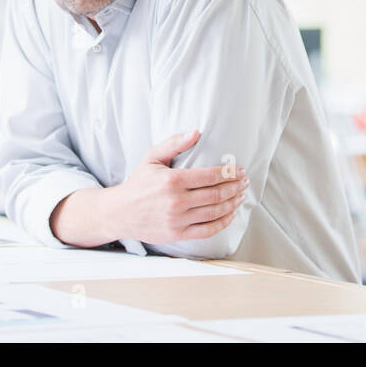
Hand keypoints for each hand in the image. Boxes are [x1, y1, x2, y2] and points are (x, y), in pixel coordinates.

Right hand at [106, 130, 248, 243]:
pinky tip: (230, 214)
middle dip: (235, 187)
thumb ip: (174, 144)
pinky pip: (207, 230)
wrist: (120, 212)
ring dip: (232, 204)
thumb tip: (196, 132)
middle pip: (216, 195)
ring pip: (215, 213)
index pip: (210, 176)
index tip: (240, 170)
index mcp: (172, 181)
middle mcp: (176, 202)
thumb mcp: (152, 157)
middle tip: (245, 182)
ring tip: (241, 196)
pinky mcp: (178, 234)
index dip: (229, 173)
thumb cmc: (138, 183)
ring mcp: (178, 220)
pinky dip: (222, 223)